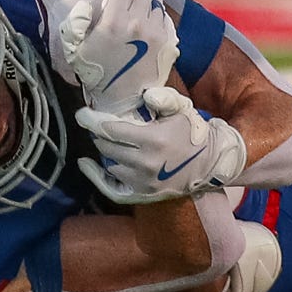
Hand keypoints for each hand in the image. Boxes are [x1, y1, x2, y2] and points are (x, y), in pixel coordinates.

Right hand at [58, 0, 177, 116]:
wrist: (122, 101)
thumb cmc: (96, 73)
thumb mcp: (76, 50)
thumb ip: (76, 24)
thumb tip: (84, 4)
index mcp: (114, 21)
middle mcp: (137, 22)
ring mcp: (155, 32)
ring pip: (155, 1)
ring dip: (147, 2)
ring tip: (138, 10)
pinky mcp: (167, 41)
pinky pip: (164, 16)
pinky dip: (157, 15)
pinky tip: (148, 22)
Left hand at [75, 87, 247, 204]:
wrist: (211, 162)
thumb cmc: (192, 131)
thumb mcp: (182, 108)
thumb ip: (164, 99)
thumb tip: (147, 97)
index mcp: (154, 139)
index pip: (111, 130)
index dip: (92, 120)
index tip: (81, 114)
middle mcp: (146, 163)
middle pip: (107, 147)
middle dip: (99, 134)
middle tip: (98, 125)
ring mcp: (144, 182)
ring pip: (109, 164)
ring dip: (105, 151)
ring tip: (106, 140)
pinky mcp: (144, 195)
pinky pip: (111, 188)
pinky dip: (96, 177)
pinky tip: (86, 164)